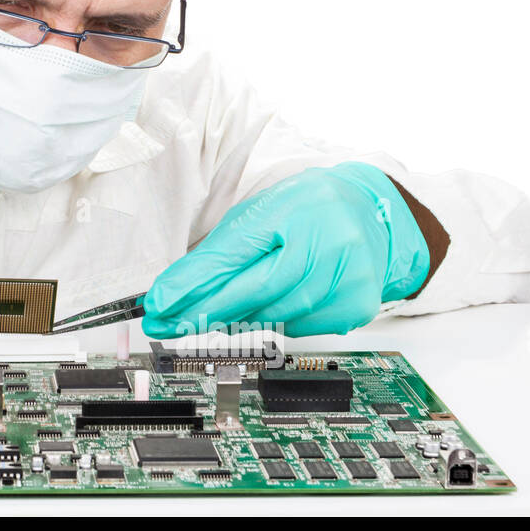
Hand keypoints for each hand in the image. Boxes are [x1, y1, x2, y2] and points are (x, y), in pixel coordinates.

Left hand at [143, 162, 429, 337]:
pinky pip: (299, 326)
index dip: (194, 281)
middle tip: (168, 325)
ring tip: (208, 316)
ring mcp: (349, 275)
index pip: (236, 250)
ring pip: (275, 313)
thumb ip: (221, 251)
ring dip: (235, 319)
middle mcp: (329, 239)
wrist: (369, 214)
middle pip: (257, 289)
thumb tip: (174, 292)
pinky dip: (273, 320)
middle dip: (204, 310)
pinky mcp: (357, 304)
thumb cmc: (305, 211)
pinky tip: (265, 308)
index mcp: (296, 204)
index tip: (160, 303)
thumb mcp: (259, 215)